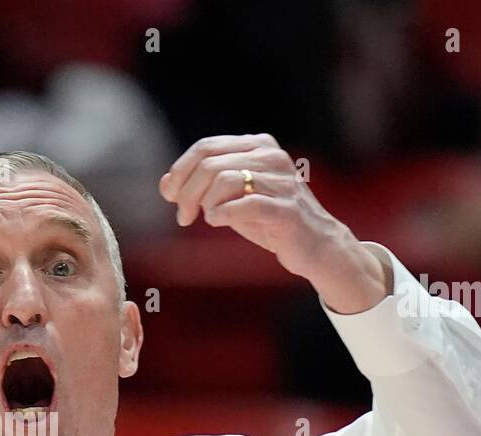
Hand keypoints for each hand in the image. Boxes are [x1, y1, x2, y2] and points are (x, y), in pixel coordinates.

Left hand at [158, 134, 386, 312]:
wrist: (314, 245)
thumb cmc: (270, 219)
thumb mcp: (233, 198)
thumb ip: (203, 186)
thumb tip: (165, 184)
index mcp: (258, 146)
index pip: (206, 147)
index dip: (180, 171)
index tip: (171, 196)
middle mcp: (271, 157)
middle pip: (210, 163)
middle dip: (187, 191)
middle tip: (183, 216)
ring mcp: (282, 181)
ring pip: (224, 180)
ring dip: (204, 203)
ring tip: (205, 218)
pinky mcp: (287, 209)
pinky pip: (245, 204)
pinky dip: (222, 213)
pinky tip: (217, 221)